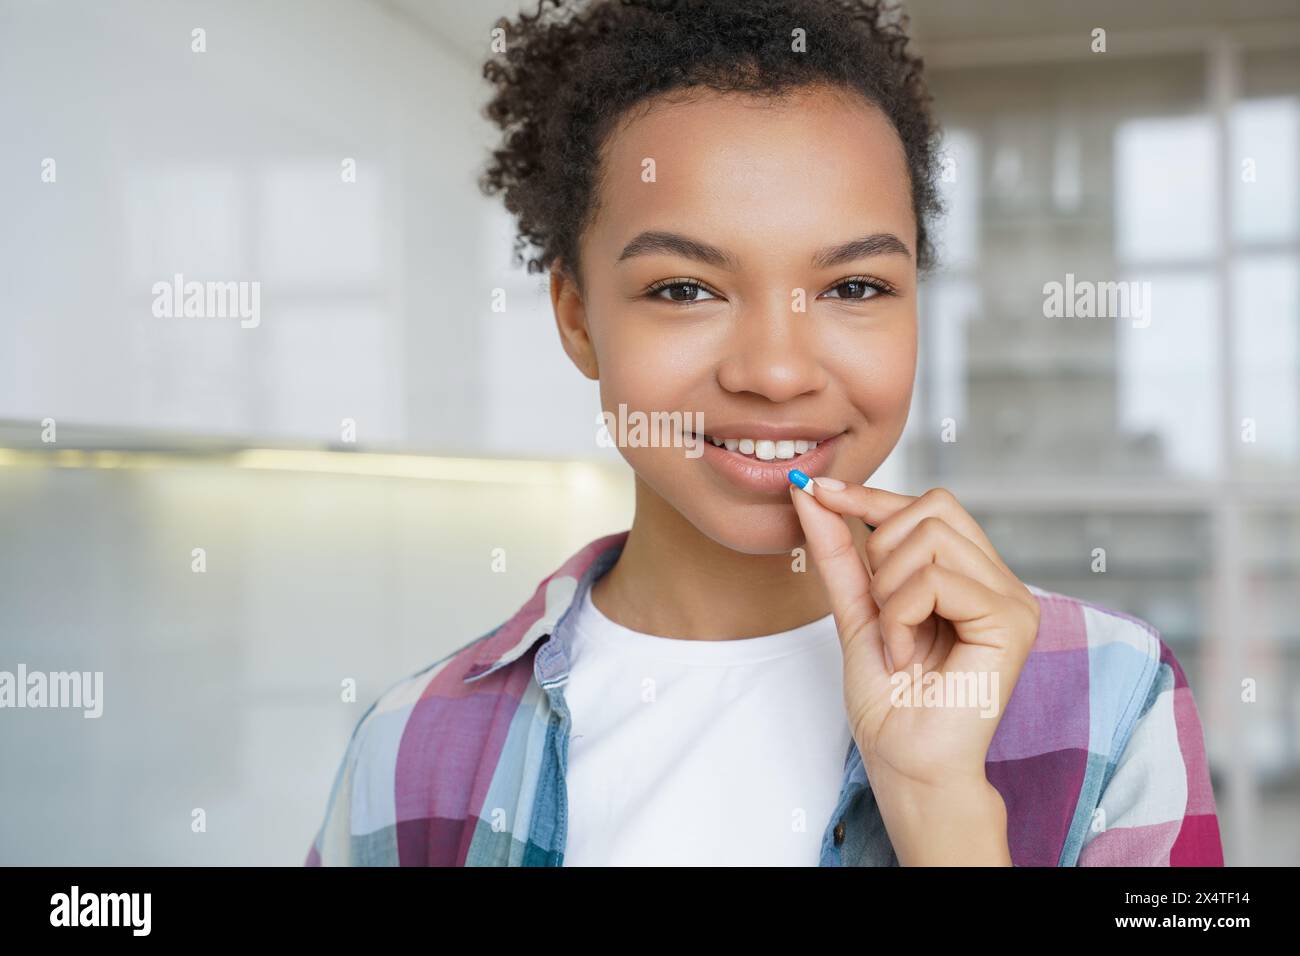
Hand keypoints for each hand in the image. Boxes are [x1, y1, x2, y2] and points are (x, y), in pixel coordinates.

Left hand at [789, 480, 1039, 863]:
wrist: (907, 765)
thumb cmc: (889, 702)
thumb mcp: (855, 609)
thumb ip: (839, 551)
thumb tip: (810, 492)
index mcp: (970, 574)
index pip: (927, 503)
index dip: (869, 495)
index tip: (818, 491)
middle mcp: (999, 579)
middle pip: (931, 507)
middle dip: (881, 552)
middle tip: (883, 615)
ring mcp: (1013, 597)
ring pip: (928, 539)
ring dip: (889, 593)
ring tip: (899, 643)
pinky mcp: (1013, 620)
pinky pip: (934, 580)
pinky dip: (900, 618)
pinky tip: (909, 658)